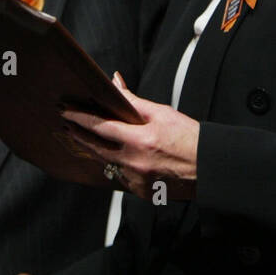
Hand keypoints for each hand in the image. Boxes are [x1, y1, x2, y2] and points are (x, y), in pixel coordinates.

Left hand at [62, 73, 198, 200]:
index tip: (66, 111)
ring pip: (107, 164)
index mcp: (140, 141)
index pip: (100, 127)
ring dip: (96, 150)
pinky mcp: (140, 192)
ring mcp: (136, 181)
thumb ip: (134, 101)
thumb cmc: (189, 138)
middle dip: (79, 135)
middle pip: (96, 148)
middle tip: (66, 124)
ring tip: (85, 137)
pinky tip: (116, 156)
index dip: (80, 118)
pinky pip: (120, 177)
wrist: (209, 169)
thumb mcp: (162, 114)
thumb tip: (115, 83)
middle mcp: (134, 163)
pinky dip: (117, 165)